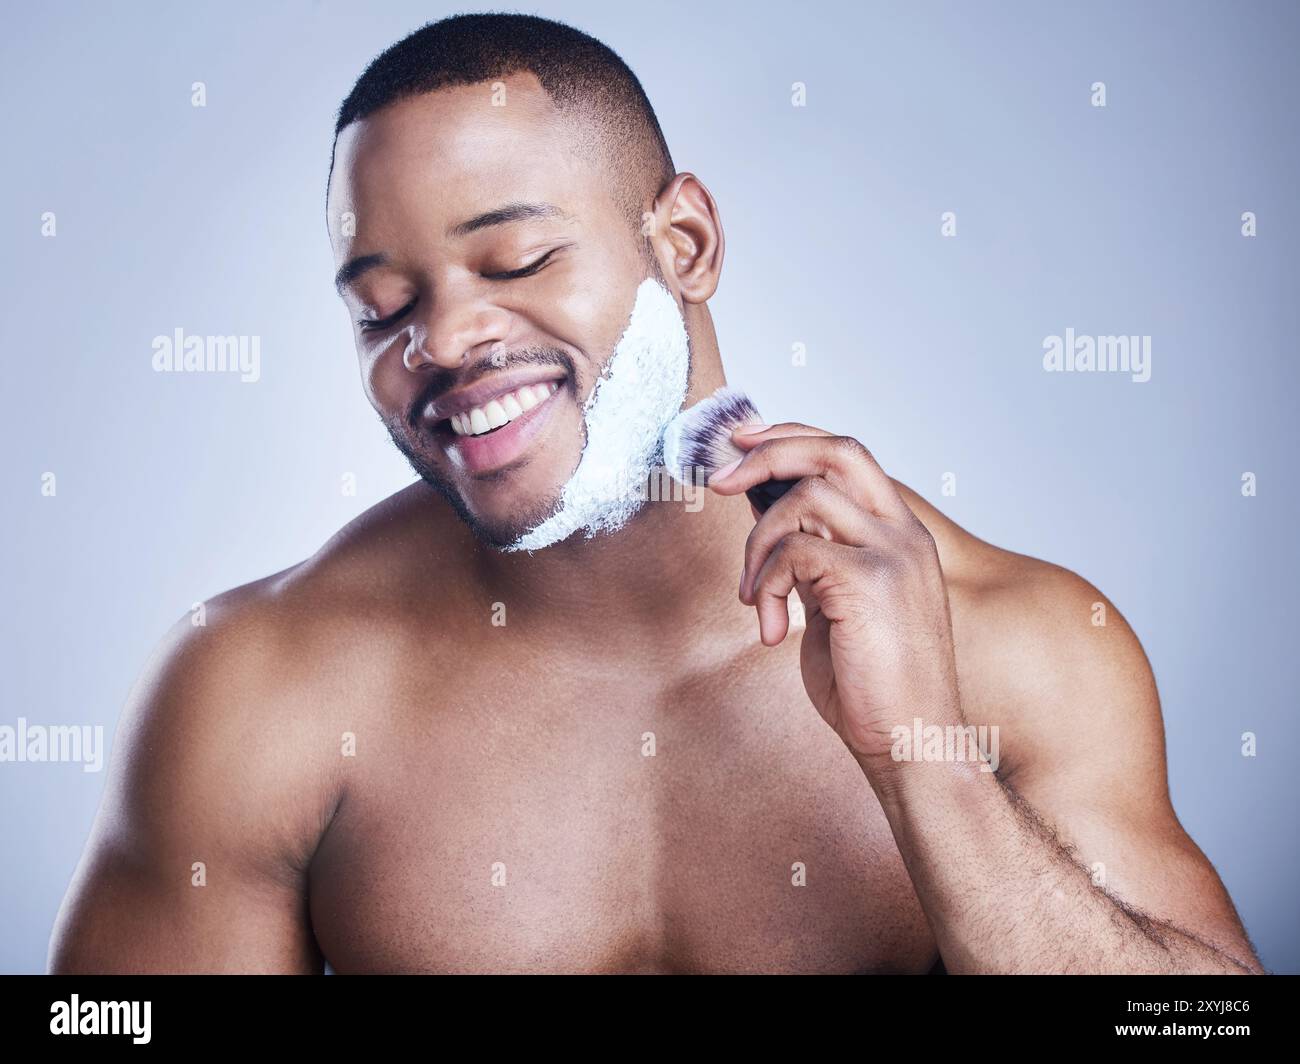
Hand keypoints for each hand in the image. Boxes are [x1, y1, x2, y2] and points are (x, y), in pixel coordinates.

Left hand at [708, 422, 963, 769]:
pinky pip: (794, 552)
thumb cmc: (873, 687)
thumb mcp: (836, 606)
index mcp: (901, 536)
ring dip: (758, 544)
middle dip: (769, 453)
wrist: (913, 746)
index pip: (848, 455)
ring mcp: (892, 555)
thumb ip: (812, 560)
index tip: (742, 443)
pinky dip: (766, 584)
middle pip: (836, 451)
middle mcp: (903, 535)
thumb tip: (762, 514)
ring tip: (754, 598)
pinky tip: (773, 629)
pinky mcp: (870, 583)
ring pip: (806, 497)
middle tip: (718, 480)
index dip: (792, 438)